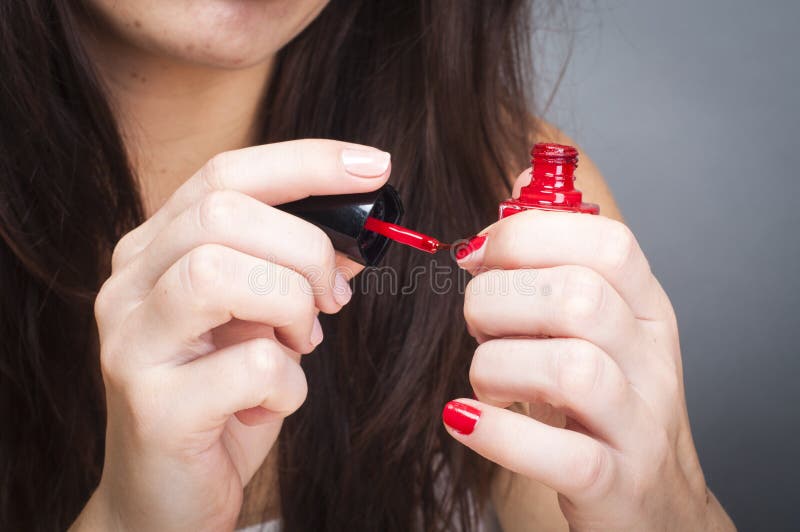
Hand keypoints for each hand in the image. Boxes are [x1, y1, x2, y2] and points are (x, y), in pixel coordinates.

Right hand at [72, 140, 390, 530]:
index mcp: (156, 250)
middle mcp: (129, 284)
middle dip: (306, 251)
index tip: (375, 166)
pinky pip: (250, 364)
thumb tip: (363, 233)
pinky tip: (277, 398)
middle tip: (333, 297)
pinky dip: (289, 381)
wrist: (170, 496)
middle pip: (223, 215)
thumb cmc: (224, 397)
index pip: (226, 174)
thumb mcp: (267, 320)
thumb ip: (298, 271)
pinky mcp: (154, 407)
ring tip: (302, 342)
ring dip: (292, 306)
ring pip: (220, 273)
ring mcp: (131, 343)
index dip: (306, 162)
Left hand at [446, 175, 733, 529]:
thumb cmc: (606, 405)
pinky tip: (466, 420)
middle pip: (577, 297)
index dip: (527, 236)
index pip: (606, 241)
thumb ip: (557, 264)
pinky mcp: (615, 482)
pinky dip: (500, 434)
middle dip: (498, 301)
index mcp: (645, 309)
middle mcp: (651, 359)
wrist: (654, 506)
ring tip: (482, 379)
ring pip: (571, 369)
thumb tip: (515, 189)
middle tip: (478, 324)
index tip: (479, 255)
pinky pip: (561, 454)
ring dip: (496, 366)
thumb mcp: (599, 328)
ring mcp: (639, 423)